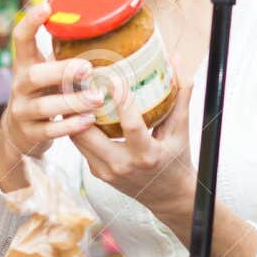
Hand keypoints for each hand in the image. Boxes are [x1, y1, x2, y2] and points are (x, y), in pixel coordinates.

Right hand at [0, 3, 103, 190]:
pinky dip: (71, 125)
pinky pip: (50, 131)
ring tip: (98, 99)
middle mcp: (19, 86)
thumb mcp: (48, 71)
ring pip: (44, 106)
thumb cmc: (44, 92)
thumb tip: (103, 29)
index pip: (21, 38)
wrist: (19, 132)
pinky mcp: (29, 133)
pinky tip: (90, 121)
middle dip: (61, 71)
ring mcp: (22, 111)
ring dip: (73, 101)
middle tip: (88, 68)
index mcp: (26, 64)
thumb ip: (65, 55)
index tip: (47, 5)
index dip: (31, 21)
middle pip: (33, 76)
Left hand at [70, 62, 197, 216]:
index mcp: (147, 155)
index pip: (131, 126)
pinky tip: (77, 107)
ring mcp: (106, 171)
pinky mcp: (96, 172)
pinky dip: (77, 125)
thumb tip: (176, 59)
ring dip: (74, 114)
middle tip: (79, 78)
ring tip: (73, 88)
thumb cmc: (176, 160)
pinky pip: (80, 145)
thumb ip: (181, 94)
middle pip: (89, 133)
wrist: (168, 197)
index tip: (115, 77)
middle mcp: (123, 165)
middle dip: (81, 105)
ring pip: (78, 139)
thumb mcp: (182, 129)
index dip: (122, 100)